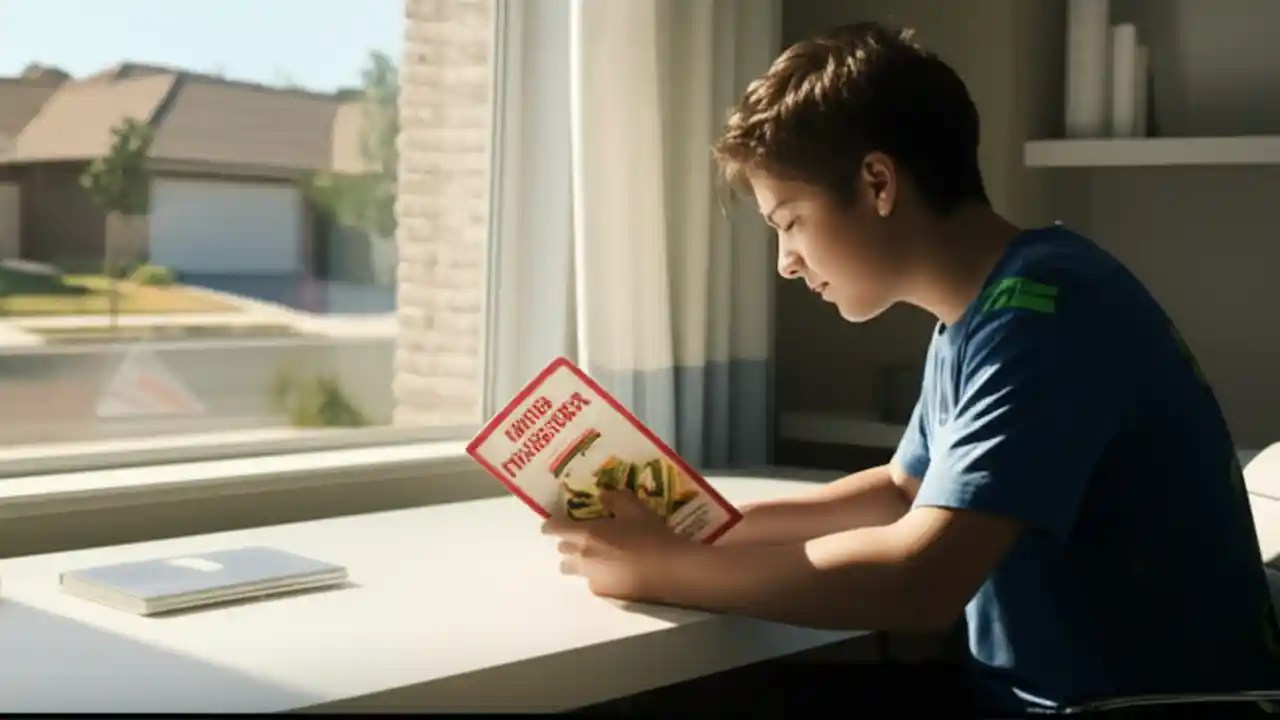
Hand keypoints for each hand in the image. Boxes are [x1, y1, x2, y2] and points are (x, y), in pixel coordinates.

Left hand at [542, 489, 694, 600]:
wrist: (668, 570)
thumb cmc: (649, 535)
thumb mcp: (635, 509)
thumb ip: (615, 499)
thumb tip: (603, 495)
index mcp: (585, 534)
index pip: (553, 528)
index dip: (552, 524)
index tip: (558, 521)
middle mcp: (582, 557)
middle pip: (562, 550)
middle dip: (568, 543)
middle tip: (585, 536)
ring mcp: (591, 578)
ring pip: (574, 569)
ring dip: (579, 562)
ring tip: (600, 557)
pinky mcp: (603, 594)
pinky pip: (592, 582)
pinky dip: (598, 576)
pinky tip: (617, 572)